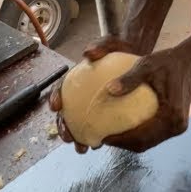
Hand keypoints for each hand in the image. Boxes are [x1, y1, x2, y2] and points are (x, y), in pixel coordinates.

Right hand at [47, 36, 140, 153]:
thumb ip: (100, 45)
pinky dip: (96, 137)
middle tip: (67, 137)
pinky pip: (98, 126)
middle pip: (67, 112)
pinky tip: (100, 145)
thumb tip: (87, 53)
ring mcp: (92, 104)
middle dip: (63, 127)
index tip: (55, 107)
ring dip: (77, 138)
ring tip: (81, 148)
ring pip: (80, 124)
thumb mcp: (110, 43)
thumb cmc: (119, 49)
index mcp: (77, 78)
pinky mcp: (105, 112)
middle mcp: (81, 93)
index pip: (61, 88)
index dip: (55, 97)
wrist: (135, 56)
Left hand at [101, 45, 190, 152]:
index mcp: (171, 115)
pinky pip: (155, 135)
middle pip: (145, 144)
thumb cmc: (167, 61)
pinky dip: (139, 136)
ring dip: (130, 142)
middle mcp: (177, 126)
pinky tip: (125, 129)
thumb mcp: (147, 65)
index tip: (103, 137)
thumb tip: (109, 90)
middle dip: (123, 144)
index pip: (142, 137)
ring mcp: (178, 127)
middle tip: (103, 139)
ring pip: (149, 142)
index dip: (121, 140)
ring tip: (111, 136)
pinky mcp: (176, 124)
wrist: (188, 61)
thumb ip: (129, 78)